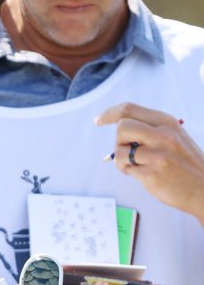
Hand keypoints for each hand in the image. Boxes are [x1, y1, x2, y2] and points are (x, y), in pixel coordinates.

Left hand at [95, 103, 203, 223]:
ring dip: (121, 160)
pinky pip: (126, 169)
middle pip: (122, 127)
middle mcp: (164, 136)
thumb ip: (150, 129)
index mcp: (167, 123)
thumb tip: (118, 126)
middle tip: (126, 151)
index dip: (109, 114)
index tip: (99, 121)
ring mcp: (159, 156)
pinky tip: (143, 175)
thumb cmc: (185, 164)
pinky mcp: (153, 175)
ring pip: (119, 151)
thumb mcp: (175, 137)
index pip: (129, 109)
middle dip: (118, 140)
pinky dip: (129, 172)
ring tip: (134, 166)